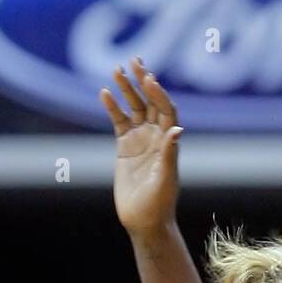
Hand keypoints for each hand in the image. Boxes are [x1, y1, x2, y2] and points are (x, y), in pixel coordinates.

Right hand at [100, 57, 182, 235]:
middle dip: (142, 81)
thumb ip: (170, 154)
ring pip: (133, 107)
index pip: (165, 109)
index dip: (158, 94)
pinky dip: (111, 107)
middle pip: (149, 101)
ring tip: (116, 70)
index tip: (148, 79)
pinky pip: (118, 121)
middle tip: (134, 61)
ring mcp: (140, 140)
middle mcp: (156, 136)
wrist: (143, 221)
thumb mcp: (165, 180)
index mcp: (169, 141)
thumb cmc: (159, 204)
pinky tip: (104, 93)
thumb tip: (177, 131)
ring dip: (126, 89)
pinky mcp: (124, 147)